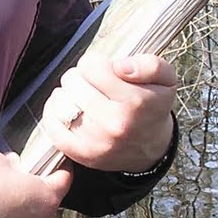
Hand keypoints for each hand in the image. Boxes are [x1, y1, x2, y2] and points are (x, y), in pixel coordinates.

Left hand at [40, 51, 176, 173]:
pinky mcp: (81, 153)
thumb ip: (150, 65)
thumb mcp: (166, 80)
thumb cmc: (152, 107)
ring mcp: (95, 141)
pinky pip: (52, 125)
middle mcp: (114, 124)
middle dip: (80, 77)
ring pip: (60, 101)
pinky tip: (66, 107)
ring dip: (67, 93)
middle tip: (91, 84)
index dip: (95, 63)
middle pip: (73, 82)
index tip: (102, 70)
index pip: (93, 67)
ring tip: (80, 95)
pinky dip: (53, 111)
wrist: (150, 148)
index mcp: (135, 102)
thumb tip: (121, 67)